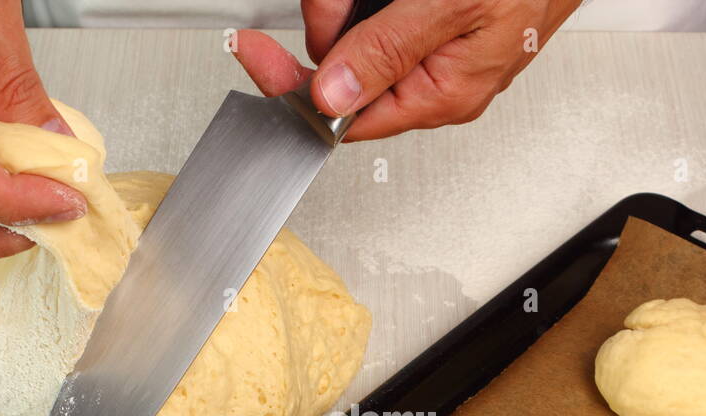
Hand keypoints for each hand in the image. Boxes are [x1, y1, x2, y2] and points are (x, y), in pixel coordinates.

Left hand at [233, 0, 580, 140]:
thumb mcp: (452, 9)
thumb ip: (388, 51)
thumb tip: (331, 97)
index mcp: (440, 95)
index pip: (345, 116)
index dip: (294, 85)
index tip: (253, 53)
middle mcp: (434, 79)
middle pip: (342, 63)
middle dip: (330, 15)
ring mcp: (434, 46)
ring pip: (355, 28)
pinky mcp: (432, 17)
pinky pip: (379, 14)